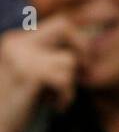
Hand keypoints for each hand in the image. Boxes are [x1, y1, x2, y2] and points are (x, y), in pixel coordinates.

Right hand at [0, 15, 86, 131]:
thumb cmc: (17, 108)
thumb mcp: (33, 76)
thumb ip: (52, 58)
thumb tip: (89, 45)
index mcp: (16, 42)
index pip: (59, 23)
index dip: (78, 38)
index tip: (84, 61)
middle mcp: (17, 44)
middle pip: (63, 25)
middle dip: (82, 46)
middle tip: (84, 70)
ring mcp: (22, 57)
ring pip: (68, 60)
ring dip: (69, 85)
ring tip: (54, 99)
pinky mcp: (29, 74)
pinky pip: (65, 79)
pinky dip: (66, 96)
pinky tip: (55, 107)